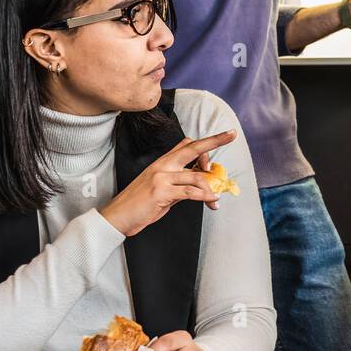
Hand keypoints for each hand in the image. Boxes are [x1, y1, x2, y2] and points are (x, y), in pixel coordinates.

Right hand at [101, 131, 234, 237]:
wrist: (118, 216)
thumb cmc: (140, 204)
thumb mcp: (160, 187)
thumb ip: (179, 180)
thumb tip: (200, 180)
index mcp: (162, 162)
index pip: (186, 145)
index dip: (205, 144)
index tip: (223, 138)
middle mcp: (162, 166)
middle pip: (193, 148)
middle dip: (214, 141)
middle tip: (232, 134)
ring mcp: (161, 178)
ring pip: (196, 176)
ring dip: (211, 189)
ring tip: (216, 199)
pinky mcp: (161, 192)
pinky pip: (190, 192)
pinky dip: (205, 197)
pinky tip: (212, 201)